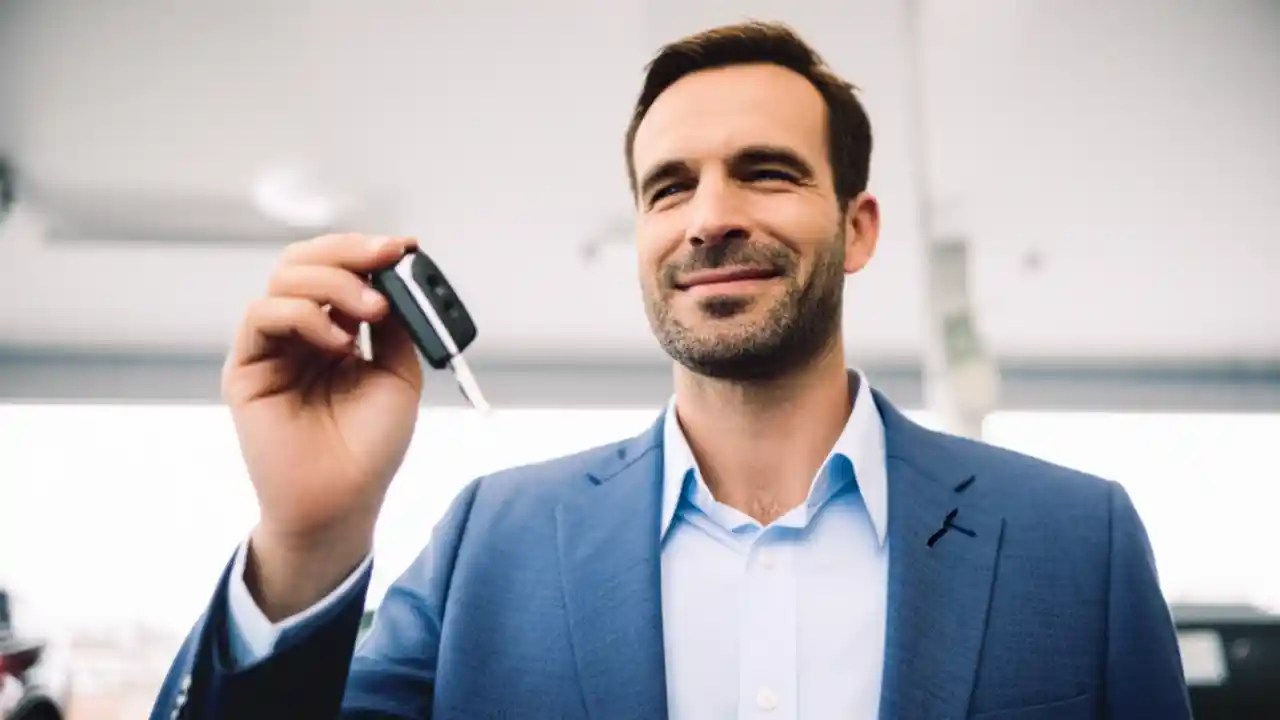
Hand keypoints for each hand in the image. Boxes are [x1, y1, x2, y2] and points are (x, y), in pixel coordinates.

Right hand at [222, 233, 421, 617]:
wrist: (343, 502)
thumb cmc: (370, 447)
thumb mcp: (399, 373)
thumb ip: (396, 323)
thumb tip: (396, 275)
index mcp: (335, 329)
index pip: (340, 269)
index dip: (369, 251)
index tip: (405, 246)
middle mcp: (300, 331)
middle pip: (306, 260)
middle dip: (350, 252)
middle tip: (387, 258)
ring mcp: (271, 346)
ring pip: (285, 278)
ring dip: (336, 284)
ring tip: (372, 312)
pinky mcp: (246, 368)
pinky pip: (264, 316)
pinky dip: (306, 316)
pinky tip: (339, 344)